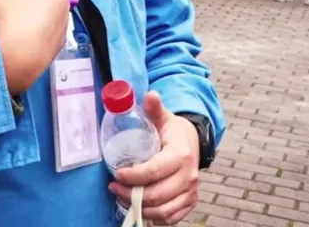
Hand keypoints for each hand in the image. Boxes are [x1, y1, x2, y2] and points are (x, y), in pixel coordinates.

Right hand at [0, 0, 67, 94]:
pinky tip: (37, 28)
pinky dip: (46, 24)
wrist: (15, 58)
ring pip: (57, 9)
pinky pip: (53, 29)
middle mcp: (62, 4)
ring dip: (49, 4)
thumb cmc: (9, 15)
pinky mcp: (57, 46)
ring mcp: (62, 26)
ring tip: (38, 3)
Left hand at [109, 91, 201, 224]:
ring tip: (123, 198)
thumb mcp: (164, 118)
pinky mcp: (190, 201)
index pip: (154, 172)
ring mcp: (191, 191)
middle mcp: (189, 176)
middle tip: (114, 187)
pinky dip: (154, 216)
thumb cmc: (173, 132)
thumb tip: (150, 94)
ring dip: (140, 208)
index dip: (133, 176)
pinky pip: (171, 217)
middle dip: (130, 195)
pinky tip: (140, 207)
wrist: (194, 142)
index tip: (116, 174)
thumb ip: (155, 108)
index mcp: (181, 155)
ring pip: (163, 210)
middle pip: (156, 195)